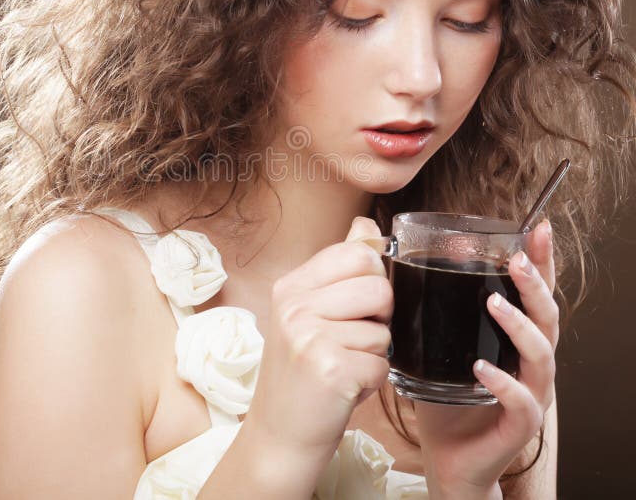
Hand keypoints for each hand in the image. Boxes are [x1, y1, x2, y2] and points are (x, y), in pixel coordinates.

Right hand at [245, 217, 392, 463]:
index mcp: (290, 286)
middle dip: (379, 320)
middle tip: (349, 342)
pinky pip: (382, 364)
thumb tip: (367, 225)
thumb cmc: (300, 375)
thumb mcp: (308, 314)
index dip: (372, 279)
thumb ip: (339, 268)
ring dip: (374, 355)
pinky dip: (371, 382)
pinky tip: (344, 388)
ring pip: (384, 330)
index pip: (356, 253)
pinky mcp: (330, 369)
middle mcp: (294, 306)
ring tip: (343, 366)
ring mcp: (309, 336)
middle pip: (378, 287)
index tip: (356, 305)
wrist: (278, 437)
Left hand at [413, 218, 557, 496]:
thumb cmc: (444, 395)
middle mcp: (529, 362)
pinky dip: (505, 384)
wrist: (447, 455)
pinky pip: (523, 404)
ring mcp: (529, 393)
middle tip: (516, 259)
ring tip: (495, 304)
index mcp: (513, 338)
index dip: (542, 262)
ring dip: (520, 327)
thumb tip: (405, 256)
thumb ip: (431, 305)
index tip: (539, 227)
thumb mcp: (436, 343)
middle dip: (535, 285)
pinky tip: (482, 368)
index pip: (534, 294)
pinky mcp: (518, 426)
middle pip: (548, 317)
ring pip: (541, 356)